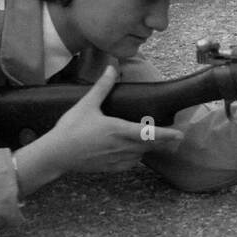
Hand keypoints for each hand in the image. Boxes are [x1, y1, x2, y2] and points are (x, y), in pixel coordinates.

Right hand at [52, 65, 180, 172]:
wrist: (56, 154)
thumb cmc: (70, 128)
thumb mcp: (86, 104)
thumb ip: (102, 86)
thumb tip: (112, 68)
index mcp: (118, 130)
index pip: (149, 133)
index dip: (166, 134)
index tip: (180, 134)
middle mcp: (121, 147)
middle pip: (148, 146)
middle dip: (160, 141)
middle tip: (172, 136)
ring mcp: (115, 159)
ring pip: (139, 155)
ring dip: (147, 149)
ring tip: (151, 141)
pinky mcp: (108, 168)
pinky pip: (128, 164)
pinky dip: (134, 158)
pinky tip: (132, 153)